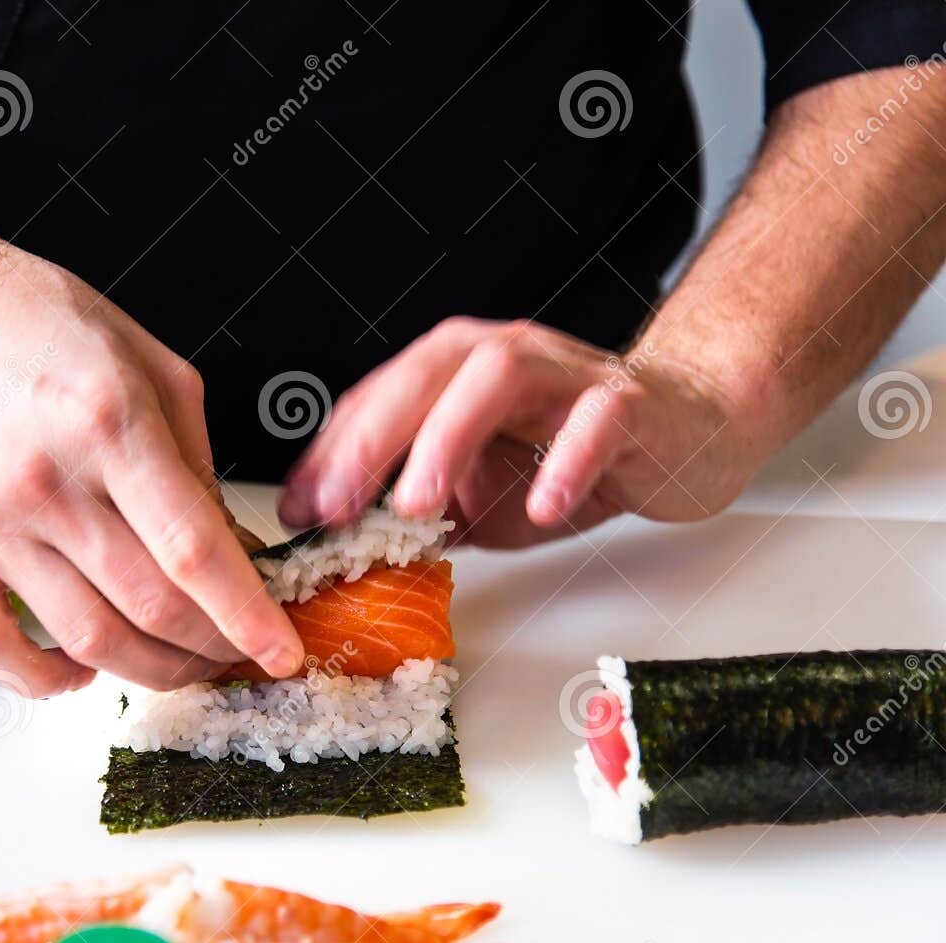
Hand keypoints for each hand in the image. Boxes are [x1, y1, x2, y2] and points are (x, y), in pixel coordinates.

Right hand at [0, 239, 302, 694]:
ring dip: (149, 669)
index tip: (281, 651)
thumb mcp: (153, 364)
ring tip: (183, 663)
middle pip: (149, 606)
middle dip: (213, 647)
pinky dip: (41, 679)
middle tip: (240, 652)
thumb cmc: (40, 323)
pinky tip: (82, 672)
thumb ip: (196, 462)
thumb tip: (231, 551)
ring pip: (85, 637)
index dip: (246, 615)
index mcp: (109, 422)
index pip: (193, 550)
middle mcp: (48, 479)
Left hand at [278, 318, 764, 546]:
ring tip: (420, 503)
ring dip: (447, 437)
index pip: (376, 400)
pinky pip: (594, 421)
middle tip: (339, 504)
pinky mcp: (627, 403)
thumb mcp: (474, 494)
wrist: (684, 428)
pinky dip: (564, 461)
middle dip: (370, 438)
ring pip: (494, 379)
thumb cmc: (569, 456)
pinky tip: (542, 506)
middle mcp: (500, 358)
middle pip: (421, 375)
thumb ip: (413, 510)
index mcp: (452, 374)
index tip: (297, 510)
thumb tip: (338, 545)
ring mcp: (564, 376)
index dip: (330, 454)